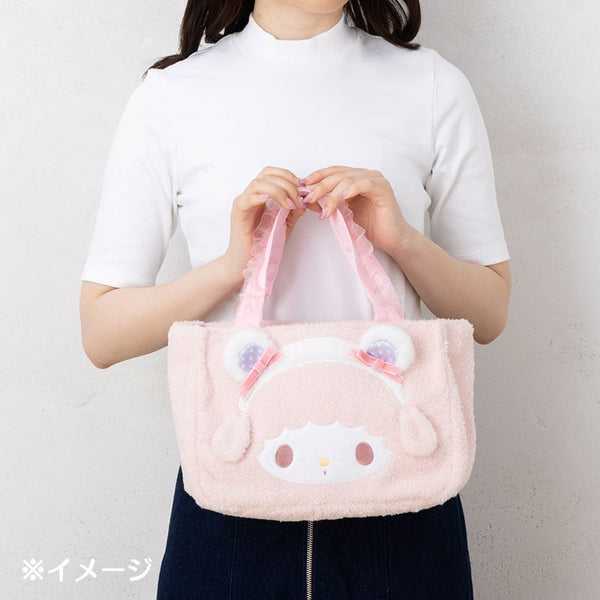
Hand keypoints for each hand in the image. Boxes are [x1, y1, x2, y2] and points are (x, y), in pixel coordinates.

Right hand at [222, 167, 305, 279]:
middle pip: (267, 175)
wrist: (245, 263)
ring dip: (279, 190)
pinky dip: (259, 196)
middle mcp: (251, 196)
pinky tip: (269, 201)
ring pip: (259, 183)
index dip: (289, 177)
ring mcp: (243, 203)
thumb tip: (305, 201)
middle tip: (299, 200)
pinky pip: (247, 199)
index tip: (303, 191)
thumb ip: (293, 212)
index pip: (273, 174)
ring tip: (290, 205)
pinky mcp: (238, 214)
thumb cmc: (262, 246)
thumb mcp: (284, 226)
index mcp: (261, 196)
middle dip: (288, 184)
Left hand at [299, 166, 413, 255]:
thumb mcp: (343, 214)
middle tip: (308, 197)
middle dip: (320, 185)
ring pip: (348, 178)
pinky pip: (363, 184)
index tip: (302, 186)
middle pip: (338, 174)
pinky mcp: (383, 189)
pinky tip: (340, 199)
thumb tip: (307, 199)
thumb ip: (328, 204)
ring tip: (323, 207)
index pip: (334, 172)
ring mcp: (376, 180)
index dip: (317, 176)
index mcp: (356, 178)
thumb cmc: (369, 227)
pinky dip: (350, 190)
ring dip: (332, 192)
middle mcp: (366, 175)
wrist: (391, 240)